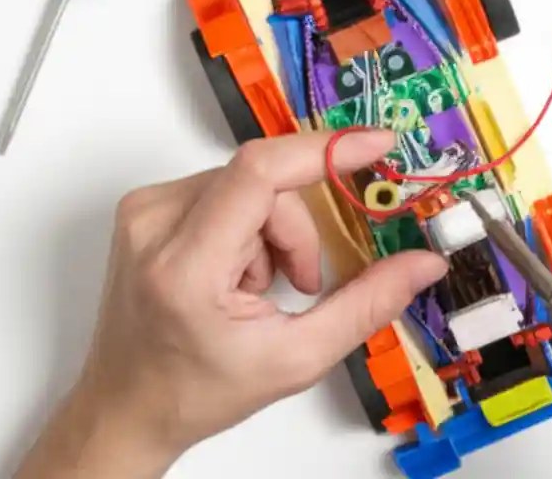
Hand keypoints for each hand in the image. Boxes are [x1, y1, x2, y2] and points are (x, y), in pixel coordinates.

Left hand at [15, 131, 448, 478]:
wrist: (127, 406)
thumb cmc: (199, 390)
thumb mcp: (296, 359)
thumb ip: (367, 305)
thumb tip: (424, 264)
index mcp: (186, 267)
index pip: (259, 174)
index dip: (324, 151)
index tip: (374, 146)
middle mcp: (154, 225)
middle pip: (263, 182)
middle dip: (297, 230)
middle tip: (298, 285)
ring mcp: (144, 210)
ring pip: (246, 183)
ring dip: (271, 230)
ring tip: (256, 288)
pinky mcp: (145, 206)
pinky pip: (222, 188)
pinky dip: (245, 225)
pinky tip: (232, 272)